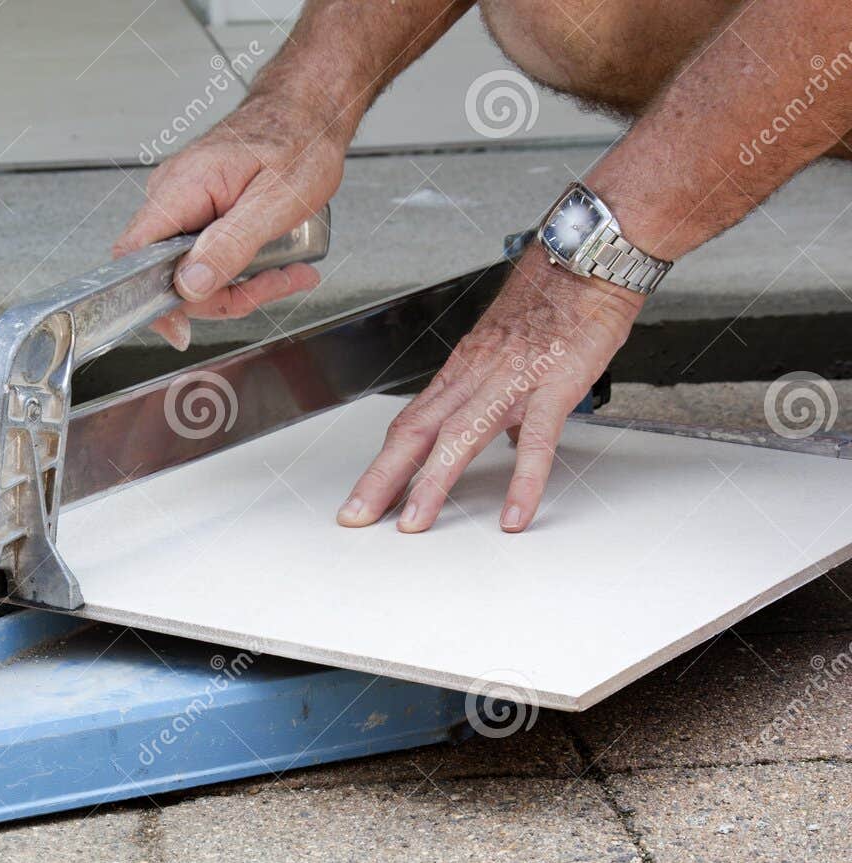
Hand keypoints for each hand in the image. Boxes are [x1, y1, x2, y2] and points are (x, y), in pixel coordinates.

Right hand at [113, 94, 341, 348]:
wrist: (310, 110)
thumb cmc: (299, 141)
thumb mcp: (274, 202)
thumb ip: (230, 245)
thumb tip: (190, 286)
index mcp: (181, 188)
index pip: (134, 255)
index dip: (150, 298)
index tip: (179, 327)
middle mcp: (172, 195)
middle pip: (171, 273)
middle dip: (224, 293)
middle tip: (272, 285)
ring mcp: (183, 203)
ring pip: (194, 270)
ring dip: (242, 283)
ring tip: (286, 271)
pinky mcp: (198, 210)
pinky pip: (207, 254)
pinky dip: (240, 267)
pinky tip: (275, 262)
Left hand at [335, 248, 643, 533]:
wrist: (587, 257)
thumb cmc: (552, 300)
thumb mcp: (509, 350)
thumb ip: (499, 397)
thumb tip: (505, 437)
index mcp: (462, 371)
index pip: (409, 423)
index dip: (382, 463)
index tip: (363, 497)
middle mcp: (476, 376)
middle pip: (415, 433)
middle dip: (381, 479)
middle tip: (357, 517)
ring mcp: (513, 380)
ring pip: (460, 437)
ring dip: (433, 483)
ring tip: (415, 523)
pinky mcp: (555, 384)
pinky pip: (537, 440)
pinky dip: (523, 481)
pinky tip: (514, 514)